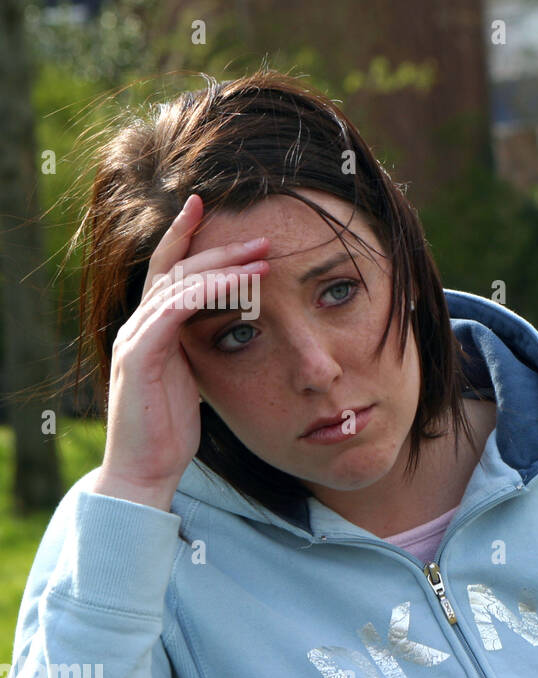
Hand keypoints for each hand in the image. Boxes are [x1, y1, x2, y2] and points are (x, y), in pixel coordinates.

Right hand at [92, 194, 271, 509]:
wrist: (145, 468)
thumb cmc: (172, 429)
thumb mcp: (194, 379)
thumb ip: (202, 349)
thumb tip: (235, 330)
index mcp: (152, 328)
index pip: (167, 270)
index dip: (186, 237)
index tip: (210, 209)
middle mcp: (139, 325)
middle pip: (176, 268)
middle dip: (218, 247)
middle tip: (261, 237)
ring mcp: (136, 337)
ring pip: (177, 283)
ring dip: (222, 266)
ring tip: (261, 258)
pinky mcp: (140, 355)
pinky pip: (174, 309)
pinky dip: (207, 292)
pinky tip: (238, 284)